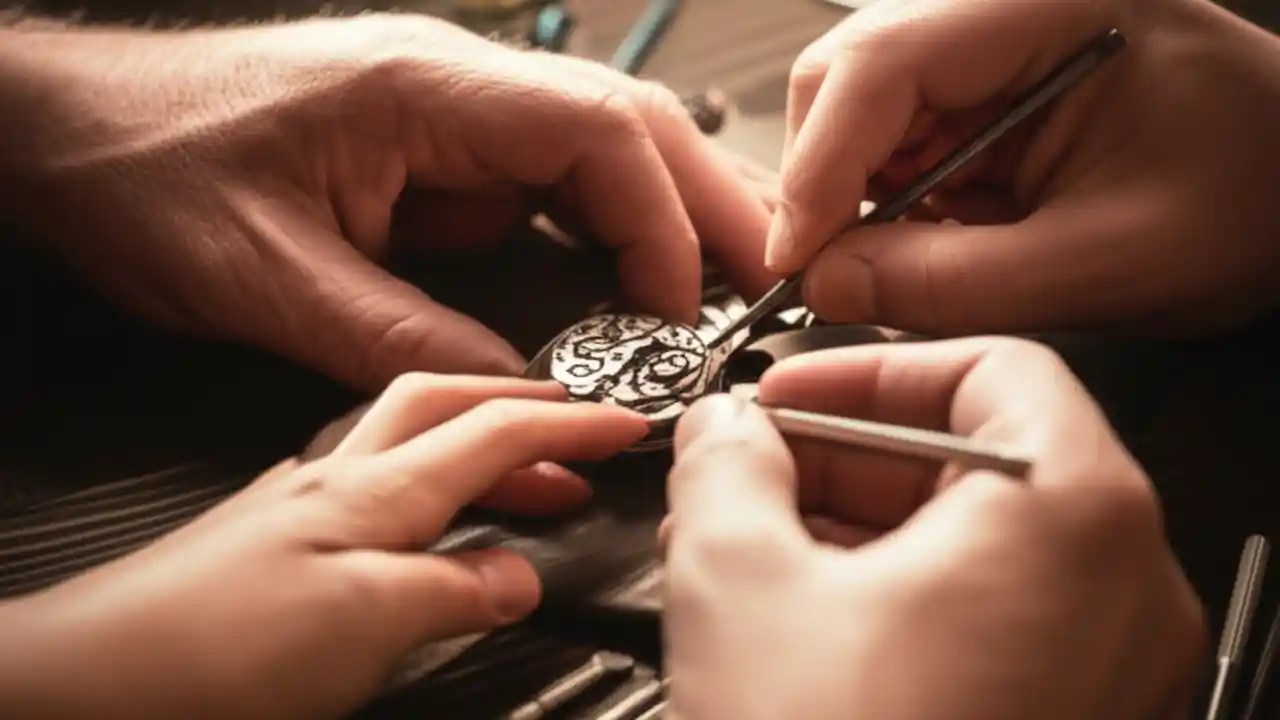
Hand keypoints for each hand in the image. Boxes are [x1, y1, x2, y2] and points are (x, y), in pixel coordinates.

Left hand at [0, 14, 773, 390]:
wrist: (76, 129)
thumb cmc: (149, 166)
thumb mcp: (267, 280)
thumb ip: (399, 339)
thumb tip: (510, 389)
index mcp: (425, 90)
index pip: (596, 133)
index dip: (663, 219)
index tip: (682, 305)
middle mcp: (455, 88)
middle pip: (627, 126)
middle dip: (706, 202)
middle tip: (767, 276)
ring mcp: (452, 116)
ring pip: (603, 150)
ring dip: (673, 211)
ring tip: (731, 277)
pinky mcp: (439, 153)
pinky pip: (553, 181)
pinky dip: (613, 226)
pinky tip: (640, 271)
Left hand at [0, 375, 647, 718]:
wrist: (91, 678)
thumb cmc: (212, 645)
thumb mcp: (368, 622)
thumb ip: (454, 590)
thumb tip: (516, 578)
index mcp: (375, 488)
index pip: (497, 430)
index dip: (571, 425)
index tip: (629, 421)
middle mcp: (337, 479)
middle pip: (448, 408)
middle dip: (523, 409)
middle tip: (576, 430)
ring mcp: (301, 505)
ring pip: (409, 446)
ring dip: (476, 449)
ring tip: (524, 481)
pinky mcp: (273, 542)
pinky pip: (369, 490)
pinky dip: (420, 490)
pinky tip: (417, 519)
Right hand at [662, 339, 1205, 719]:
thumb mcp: (738, 578)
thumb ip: (725, 463)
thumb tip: (722, 430)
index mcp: (1067, 516)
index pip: (991, 367)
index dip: (871, 364)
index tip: (792, 392)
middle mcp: (1120, 591)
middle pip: (982, 460)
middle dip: (845, 456)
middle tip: (754, 468)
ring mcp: (1108, 671)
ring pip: (980, 548)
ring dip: (861, 528)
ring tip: (757, 546)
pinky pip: (991, 622)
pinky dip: (901, 598)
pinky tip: (805, 618)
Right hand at [769, 0, 1279, 334]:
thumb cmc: (1252, 197)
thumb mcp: (1107, 263)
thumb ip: (955, 283)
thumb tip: (829, 284)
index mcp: (1047, 5)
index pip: (880, 65)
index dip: (817, 166)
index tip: (795, 257)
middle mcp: (1000, 9)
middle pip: (844, 79)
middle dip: (826, 183)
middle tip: (835, 272)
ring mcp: (985, 48)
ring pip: (855, 118)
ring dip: (856, 201)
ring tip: (905, 265)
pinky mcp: (979, 92)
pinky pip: (892, 146)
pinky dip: (889, 208)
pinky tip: (932, 245)